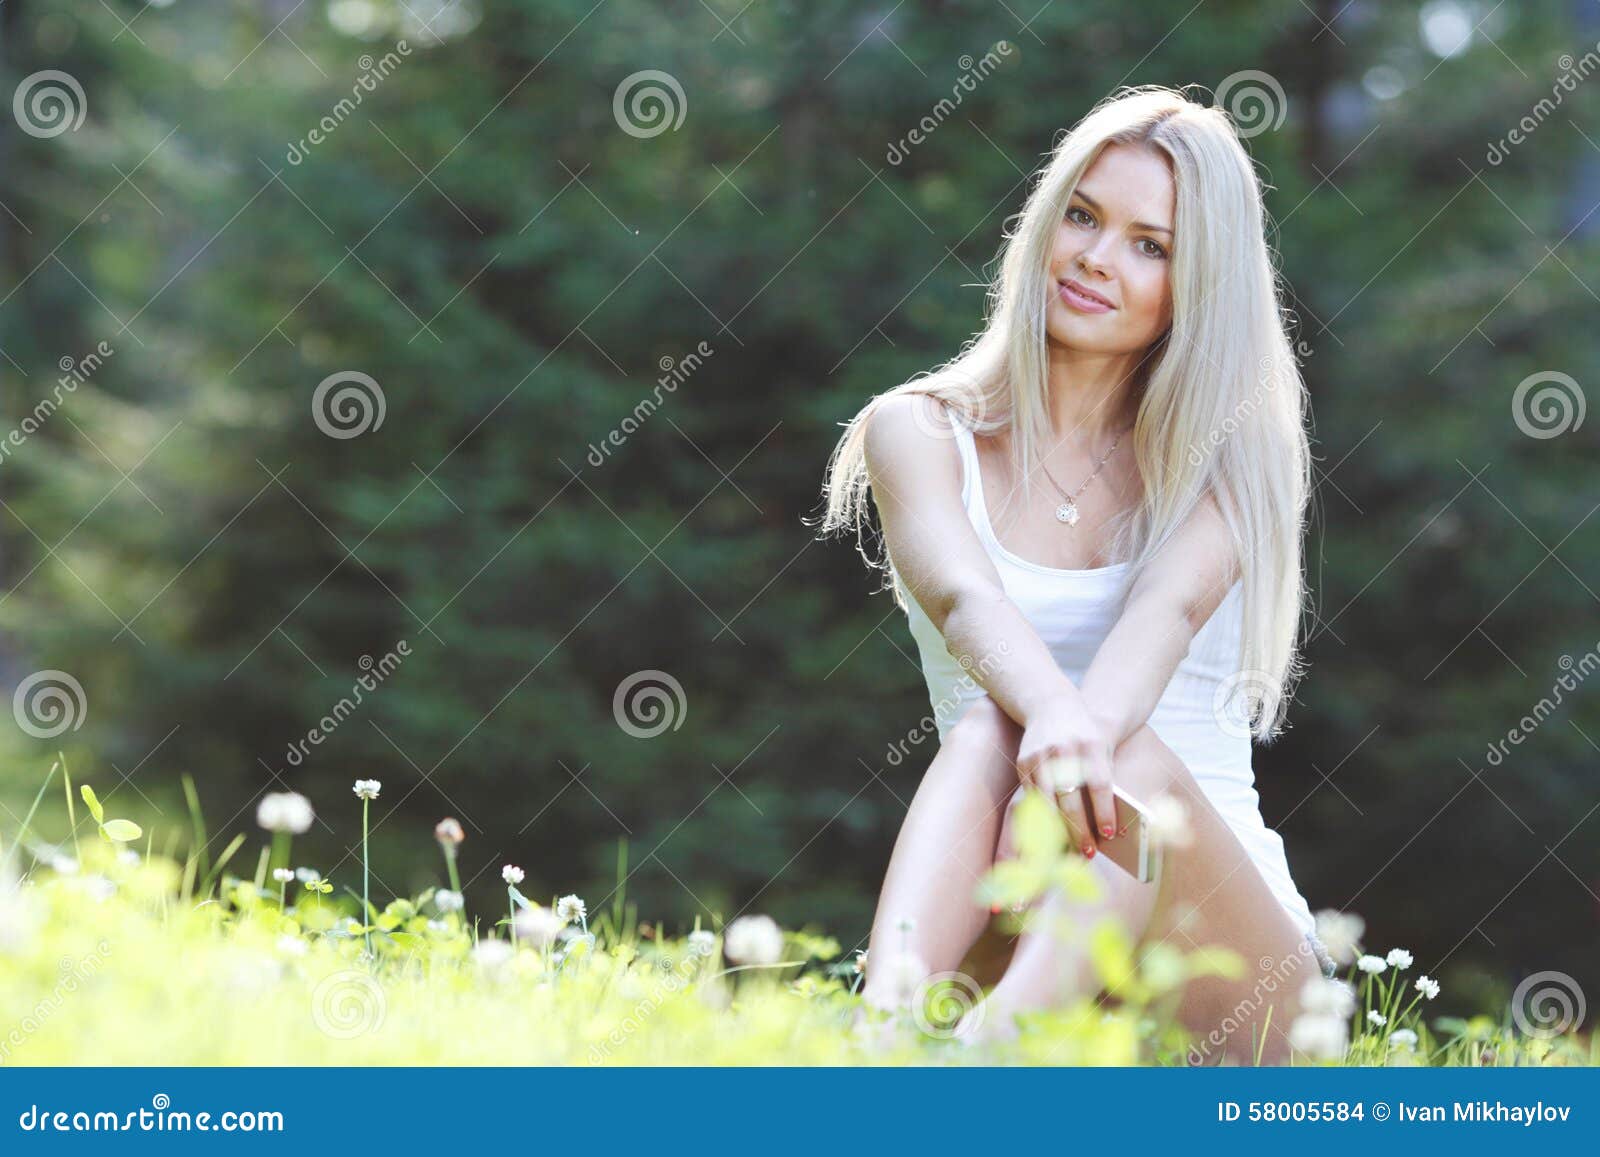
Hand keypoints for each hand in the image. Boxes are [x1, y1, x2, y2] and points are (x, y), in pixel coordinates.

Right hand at [1014, 693, 1117, 857]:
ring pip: (1048, 801)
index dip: (1103, 811)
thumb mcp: (1101, 748)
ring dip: (1059, 828)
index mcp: (1090, 744)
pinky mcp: (1023, 761)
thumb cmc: (1083, 734)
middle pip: (1071, 798)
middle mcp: (1064, 750)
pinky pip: (1033, 796)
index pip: (1099, 784)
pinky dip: (1042, 816)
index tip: (1109, 833)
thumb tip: (1108, 824)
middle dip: (1080, 829)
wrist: (1050, 704)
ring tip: (1070, 848)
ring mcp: (1040, 755)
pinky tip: (1051, 830)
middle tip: (1089, 852)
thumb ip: (1103, 779)